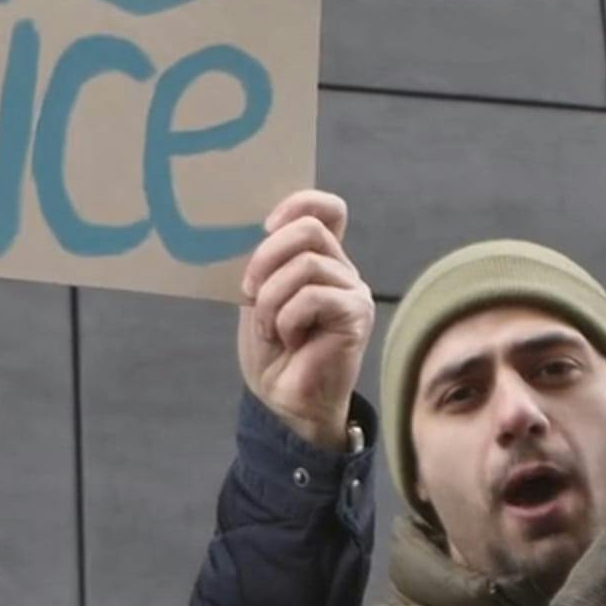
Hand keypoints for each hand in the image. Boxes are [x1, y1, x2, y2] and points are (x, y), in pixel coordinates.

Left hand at [234, 189, 371, 449]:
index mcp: (321, 260)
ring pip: (306, 264)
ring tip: (270, 328)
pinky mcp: (356, 314)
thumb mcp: (258, 297)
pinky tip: (289, 339)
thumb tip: (255, 232)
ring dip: (271, 298)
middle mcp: (342, 270)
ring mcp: (353, 291)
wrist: (282, 400)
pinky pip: (313, 296)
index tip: (265, 227)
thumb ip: (264, 263)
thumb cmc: (272, 352)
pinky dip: (287, 318)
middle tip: (249, 293)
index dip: (297, 204)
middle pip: (309, 229)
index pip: (327, 209)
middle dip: (266, 257)